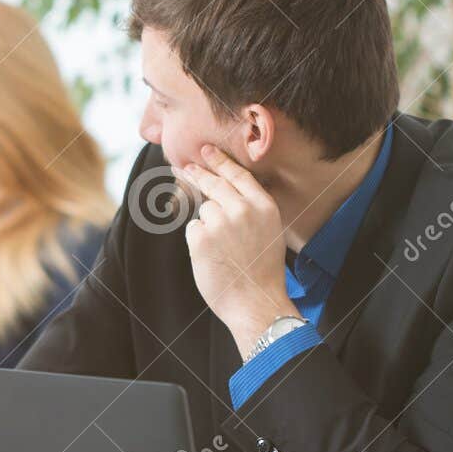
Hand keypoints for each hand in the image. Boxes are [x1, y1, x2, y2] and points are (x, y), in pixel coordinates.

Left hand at [182, 145, 296, 351]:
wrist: (255, 301)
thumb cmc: (261, 271)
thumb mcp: (269, 232)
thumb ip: (251, 209)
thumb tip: (223, 194)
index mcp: (264, 206)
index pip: (238, 175)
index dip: (220, 161)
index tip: (206, 150)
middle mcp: (242, 208)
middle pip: (214, 184)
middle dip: (197, 174)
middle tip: (183, 167)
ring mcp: (221, 221)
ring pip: (204, 210)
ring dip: (207, 225)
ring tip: (222, 250)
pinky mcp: (201, 237)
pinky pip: (193, 229)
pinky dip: (198, 241)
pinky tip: (212, 257)